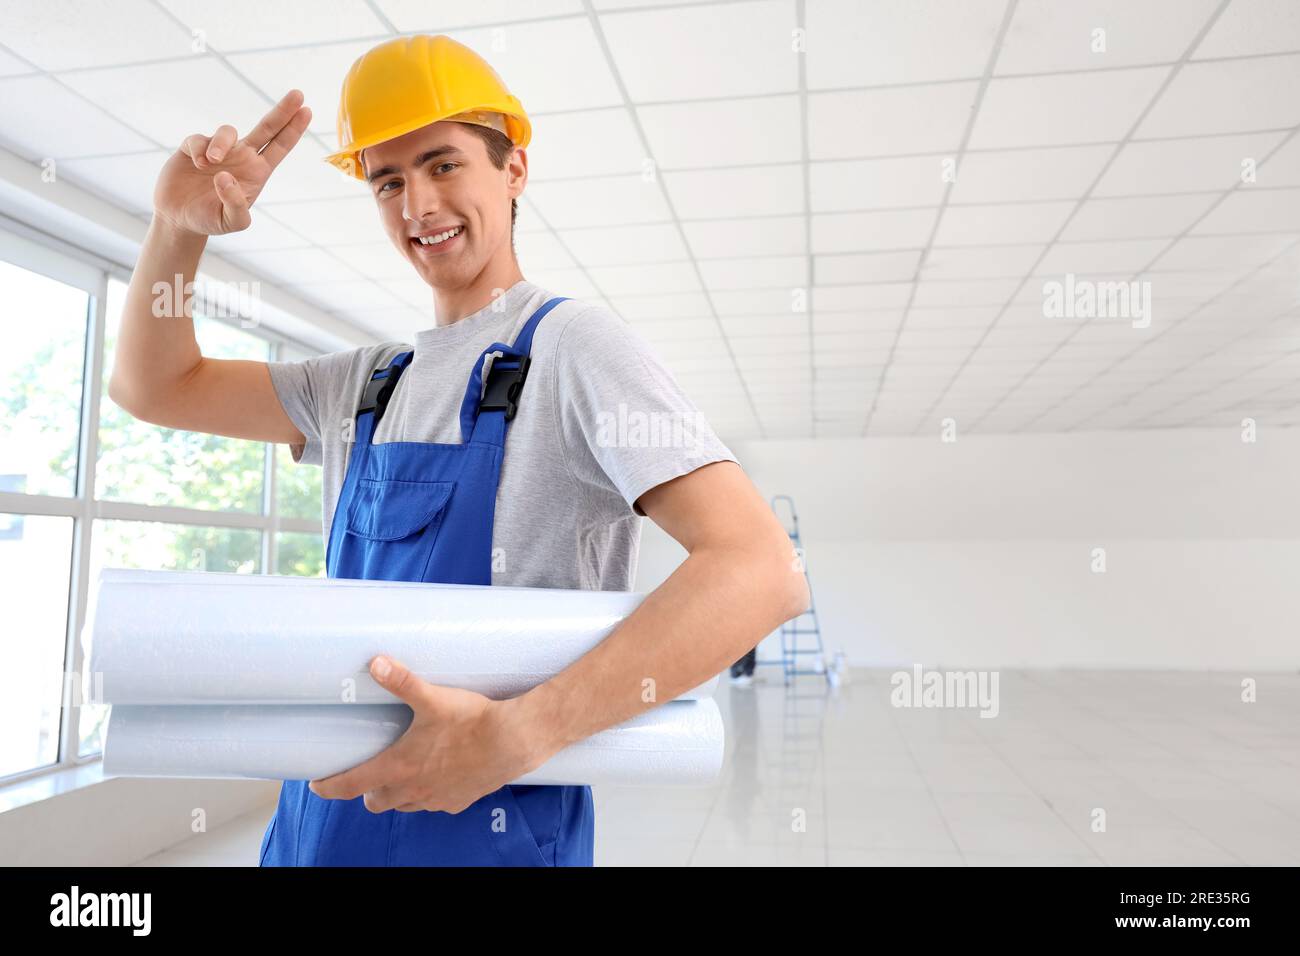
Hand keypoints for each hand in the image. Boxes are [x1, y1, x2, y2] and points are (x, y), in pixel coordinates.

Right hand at [153, 88, 311, 236]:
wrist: (181, 218)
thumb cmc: (211, 219)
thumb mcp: (232, 222)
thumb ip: (236, 205)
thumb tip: (225, 177)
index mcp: (257, 172)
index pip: (280, 146)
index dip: (293, 129)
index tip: (307, 110)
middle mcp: (242, 157)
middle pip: (267, 127)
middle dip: (283, 111)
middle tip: (298, 94)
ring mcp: (220, 150)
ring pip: (228, 131)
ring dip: (221, 143)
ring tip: (212, 163)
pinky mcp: (195, 148)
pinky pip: (200, 139)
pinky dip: (200, 149)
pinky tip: (197, 164)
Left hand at [308, 655, 545, 813]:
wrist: (513, 741)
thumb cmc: (472, 721)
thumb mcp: (433, 698)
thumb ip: (403, 681)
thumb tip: (376, 662)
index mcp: (398, 767)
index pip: (350, 785)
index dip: (328, 787)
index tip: (317, 784)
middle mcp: (412, 790)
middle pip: (374, 801)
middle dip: (367, 790)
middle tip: (368, 771)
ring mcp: (435, 799)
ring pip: (403, 805)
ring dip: (397, 794)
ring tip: (404, 772)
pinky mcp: (458, 801)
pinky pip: (433, 804)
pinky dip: (428, 794)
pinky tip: (439, 775)